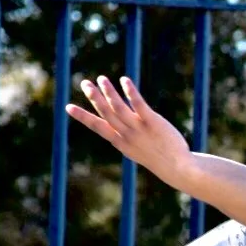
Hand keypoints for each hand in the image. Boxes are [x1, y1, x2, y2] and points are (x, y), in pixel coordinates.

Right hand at [68, 75, 193, 187]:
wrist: (177, 167)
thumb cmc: (158, 158)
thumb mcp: (136, 149)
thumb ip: (126, 136)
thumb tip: (119, 123)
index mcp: (120, 142)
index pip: (97, 127)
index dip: (83, 116)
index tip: (68, 107)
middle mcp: (127, 135)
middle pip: (106, 114)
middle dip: (94, 98)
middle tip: (84, 83)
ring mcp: (139, 129)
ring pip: (119, 108)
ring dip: (108, 92)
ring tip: (101, 78)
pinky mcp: (153, 123)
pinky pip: (139, 105)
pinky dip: (130, 92)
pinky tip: (124, 80)